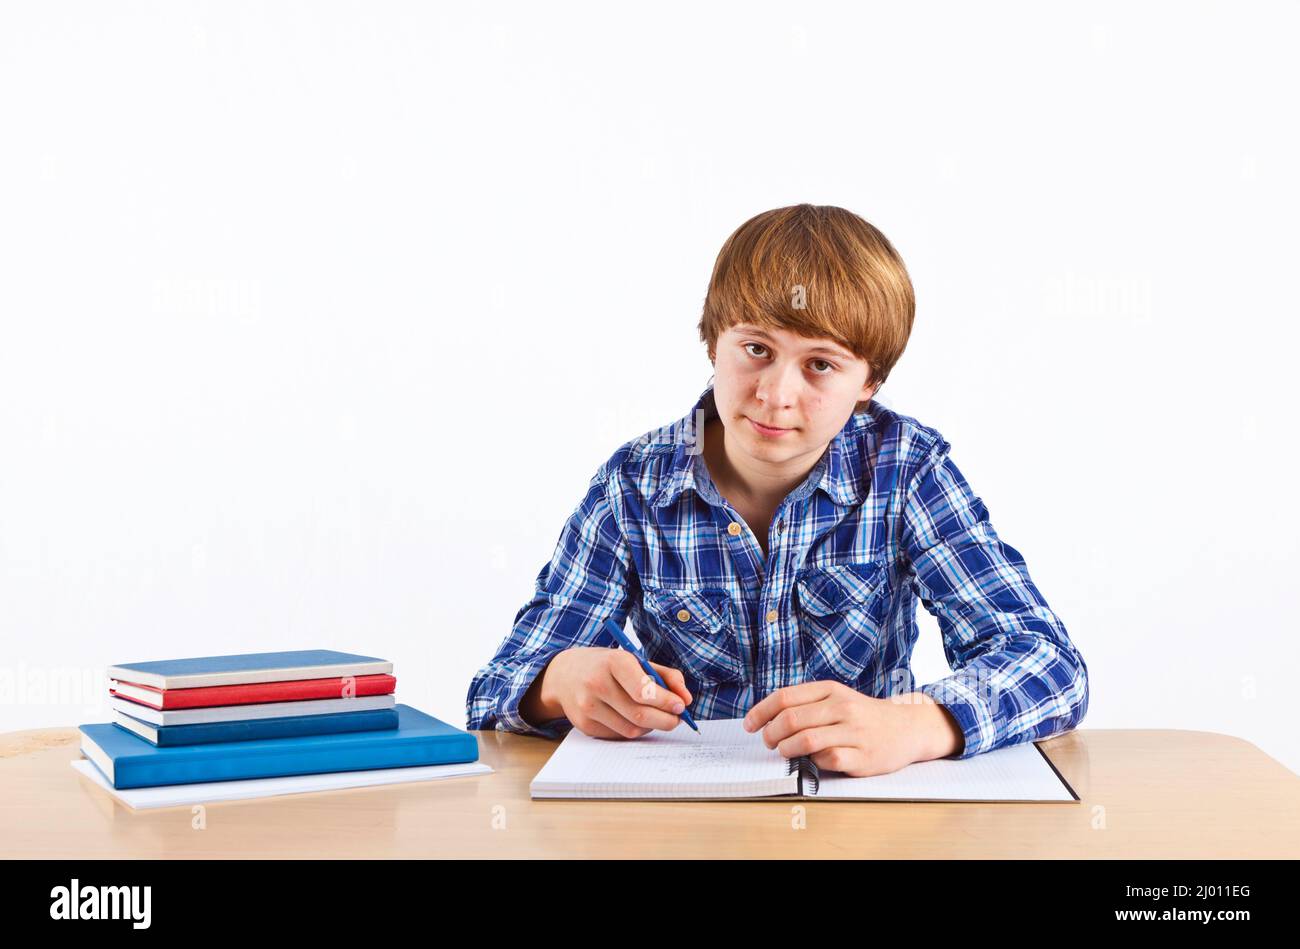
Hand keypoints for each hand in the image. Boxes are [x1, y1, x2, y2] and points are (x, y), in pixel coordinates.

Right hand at [527, 647, 692, 739]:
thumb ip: (665, 675)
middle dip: (665, 719)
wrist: (565, 674)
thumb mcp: (635, 660)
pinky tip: (634, 718)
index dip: (666, 701)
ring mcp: (587, 706)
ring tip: (656, 716)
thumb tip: (686, 699)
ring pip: (631, 729)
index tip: (681, 705)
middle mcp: (596, 684)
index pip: (643, 689)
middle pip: (639, 713)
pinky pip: (619, 735)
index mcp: (613, 661)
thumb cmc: (608, 666)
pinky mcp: (584, 725)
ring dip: (651, 726)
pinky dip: (634, 729)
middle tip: (677, 718)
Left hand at [741, 680, 931, 776]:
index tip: (749, 725)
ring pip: (805, 740)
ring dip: (787, 749)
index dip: (761, 712)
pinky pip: (827, 760)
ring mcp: (853, 732)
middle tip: (768, 742)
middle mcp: (842, 707)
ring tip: (785, 752)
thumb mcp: (836, 698)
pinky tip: (815, 760)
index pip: (785, 697)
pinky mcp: (862, 757)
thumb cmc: (862, 715)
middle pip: (791, 719)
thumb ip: (806, 704)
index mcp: (830, 689)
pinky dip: (813, 762)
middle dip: (770, 734)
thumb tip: (767, 719)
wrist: (907, 728)